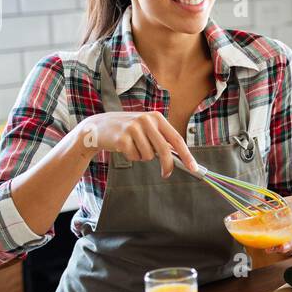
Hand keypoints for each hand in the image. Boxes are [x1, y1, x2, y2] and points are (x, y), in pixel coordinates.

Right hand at [76, 111, 197, 177]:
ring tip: (133, 147)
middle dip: (167, 165)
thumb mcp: (146, 128)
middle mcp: (146, 120)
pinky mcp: (122, 138)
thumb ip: (161, 139)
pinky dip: (131, 156)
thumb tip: (179, 157)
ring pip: (148, 155)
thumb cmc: (127, 130)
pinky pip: (135, 157)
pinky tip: (124, 147)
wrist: (98, 127)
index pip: (176, 138)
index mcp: (156, 117)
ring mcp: (133, 128)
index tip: (193, 167)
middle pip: (164, 149)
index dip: (186, 154)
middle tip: (166, 174)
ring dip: (142, 157)